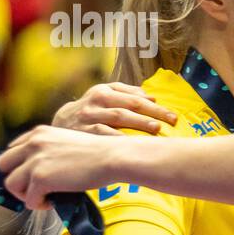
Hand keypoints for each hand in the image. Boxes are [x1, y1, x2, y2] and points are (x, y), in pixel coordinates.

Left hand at [0, 124, 131, 208]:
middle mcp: (32, 143)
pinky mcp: (40, 178)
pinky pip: (29, 199)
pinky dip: (38, 204)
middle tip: (32, 189)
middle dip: (16, 179)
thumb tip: (42, 173)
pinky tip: (52, 202)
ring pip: (10, 183)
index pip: (12, 149)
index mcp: (39, 132)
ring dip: (24, 194)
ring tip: (43, 197)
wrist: (113, 157)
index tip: (30, 176)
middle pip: (3, 165)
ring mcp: (35, 161)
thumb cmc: (100, 153)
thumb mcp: (68, 142)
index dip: (19, 165)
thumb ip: (50, 150)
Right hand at [54, 82, 177, 135]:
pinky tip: (134, 143)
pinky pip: (104, 134)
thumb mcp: (104, 96)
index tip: (173, 116)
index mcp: (105, 91)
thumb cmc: (90, 109)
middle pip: (130, 105)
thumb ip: (127, 94)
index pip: (135, 97)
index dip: (156, 106)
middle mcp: (97, 101)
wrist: (60, 123)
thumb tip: (152, 96)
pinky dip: (120, 138)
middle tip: (171, 121)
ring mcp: (89, 116)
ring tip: (156, 129)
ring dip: (139, 123)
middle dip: (153, 113)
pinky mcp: (83, 131)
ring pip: (118, 118)